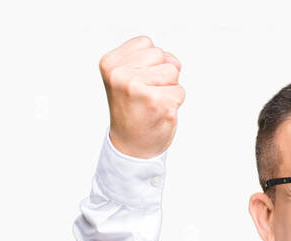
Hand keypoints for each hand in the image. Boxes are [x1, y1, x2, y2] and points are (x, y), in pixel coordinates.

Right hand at [99, 35, 184, 158]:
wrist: (131, 146)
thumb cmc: (133, 110)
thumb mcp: (129, 76)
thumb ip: (150, 59)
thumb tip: (174, 61)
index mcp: (110, 63)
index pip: (146, 44)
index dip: (149, 63)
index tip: (137, 83)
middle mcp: (121, 75)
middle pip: (161, 56)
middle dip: (161, 75)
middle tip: (146, 95)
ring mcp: (138, 89)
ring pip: (173, 71)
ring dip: (169, 88)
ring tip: (153, 102)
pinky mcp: (158, 103)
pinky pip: (180, 91)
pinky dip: (175, 103)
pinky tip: (159, 112)